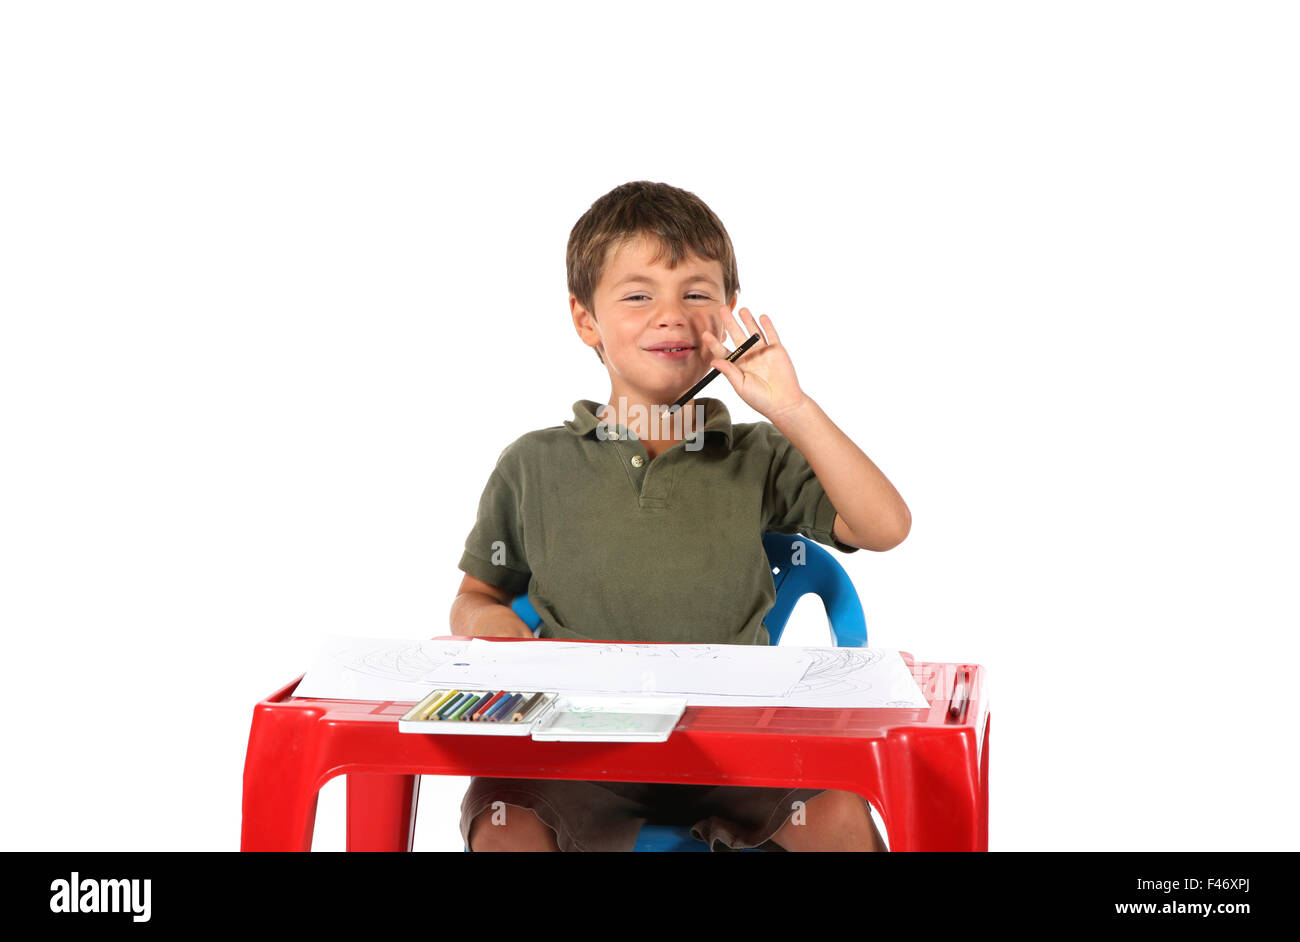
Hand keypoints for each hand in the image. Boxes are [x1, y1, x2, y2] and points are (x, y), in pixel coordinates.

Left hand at [701, 306, 807, 420]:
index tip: (705, 334)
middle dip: (729, 323)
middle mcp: (749, 356)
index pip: (723, 351)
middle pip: (737, 336)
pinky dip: (767, 325)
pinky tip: (761, 316)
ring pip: (753, 332)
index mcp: (737, 366)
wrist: (783, 402)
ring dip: (748, 320)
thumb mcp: (741, 386)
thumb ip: (729, 372)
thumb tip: (713, 360)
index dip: (714, 343)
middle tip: (722, 309)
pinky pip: (771, 334)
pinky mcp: (777, 350)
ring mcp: (763, 352)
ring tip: (741, 309)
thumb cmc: (760, 399)